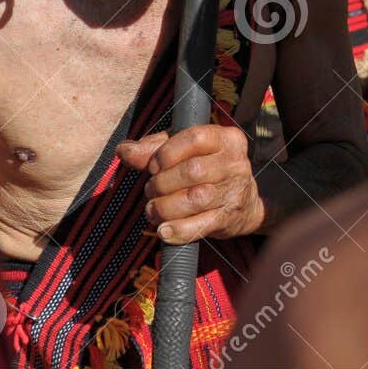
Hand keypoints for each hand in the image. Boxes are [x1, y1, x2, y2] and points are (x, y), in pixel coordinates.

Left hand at [116, 124, 265, 241]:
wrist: (244, 204)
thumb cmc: (207, 169)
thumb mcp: (184, 151)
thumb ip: (153, 149)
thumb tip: (123, 150)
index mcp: (226, 138)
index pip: (194, 138)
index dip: (166, 153)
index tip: (153, 167)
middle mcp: (235, 163)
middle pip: (193, 170)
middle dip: (162, 183)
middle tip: (151, 191)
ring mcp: (234, 192)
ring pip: (195, 199)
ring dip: (165, 207)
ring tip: (153, 210)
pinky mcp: (229, 219)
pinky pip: (200, 226)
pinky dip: (177, 230)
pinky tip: (164, 230)